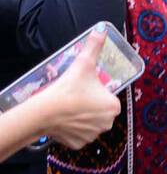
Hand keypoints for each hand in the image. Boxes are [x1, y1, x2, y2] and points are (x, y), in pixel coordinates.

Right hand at [38, 29, 121, 149]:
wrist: (45, 111)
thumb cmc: (68, 88)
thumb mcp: (83, 64)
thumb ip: (94, 47)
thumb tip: (102, 29)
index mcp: (114, 106)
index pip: (107, 98)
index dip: (95, 92)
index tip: (84, 89)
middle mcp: (108, 124)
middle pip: (99, 111)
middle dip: (89, 105)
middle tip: (75, 97)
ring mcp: (93, 136)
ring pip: (89, 123)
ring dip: (82, 117)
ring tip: (69, 108)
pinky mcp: (79, 144)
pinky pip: (78, 135)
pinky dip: (72, 129)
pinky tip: (65, 121)